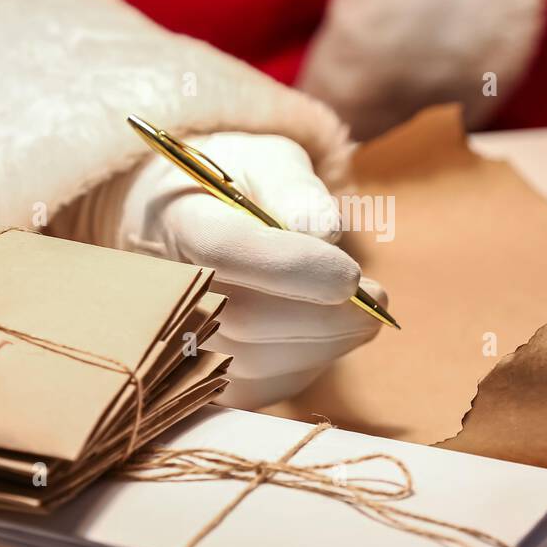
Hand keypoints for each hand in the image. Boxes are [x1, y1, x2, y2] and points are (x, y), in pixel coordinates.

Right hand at [120, 132, 385, 407]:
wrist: (193, 219)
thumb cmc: (242, 187)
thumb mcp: (269, 162)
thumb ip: (294, 187)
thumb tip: (325, 231)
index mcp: (179, 218)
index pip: (224, 250)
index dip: (290, 268)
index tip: (350, 276)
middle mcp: (169, 285)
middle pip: (243, 318)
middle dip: (323, 316)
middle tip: (377, 298)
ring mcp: (184, 338)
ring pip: (259, 361)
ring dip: (327, 342)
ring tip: (366, 312)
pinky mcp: (209, 376)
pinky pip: (267, 385)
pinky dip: (313, 362)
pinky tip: (332, 332)